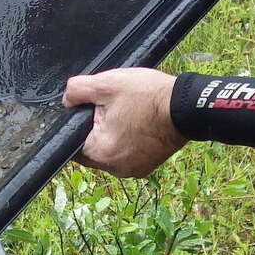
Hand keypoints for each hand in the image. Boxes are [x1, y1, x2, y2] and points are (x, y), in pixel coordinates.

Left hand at [63, 68, 184, 177]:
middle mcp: (115, 168)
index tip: (93, 111)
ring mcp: (132, 170)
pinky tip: (138, 124)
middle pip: (91, 149)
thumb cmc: (149, 96)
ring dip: (113, 135)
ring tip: (129, 115)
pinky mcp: (145, 167)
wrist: (187, 107)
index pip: (72, 144)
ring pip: (109, 152)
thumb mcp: (106, 83)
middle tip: (114, 109)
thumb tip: (66, 100)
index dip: (79, 124)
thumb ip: (76, 91)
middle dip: (97, 129)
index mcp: (101, 153)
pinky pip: (126, 155)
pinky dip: (128, 142)